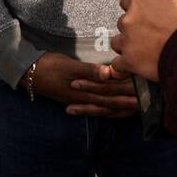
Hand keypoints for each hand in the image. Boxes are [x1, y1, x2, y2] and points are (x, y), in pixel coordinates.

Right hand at [23, 51, 138, 116]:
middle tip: (147, 102)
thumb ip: (89, 70)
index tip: (144, 90)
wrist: (29, 74)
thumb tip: (108, 73)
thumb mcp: (68, 66)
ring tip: (134, 108)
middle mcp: (85, 98)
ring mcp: (80, 100)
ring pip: (104, 106)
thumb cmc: (49, 66)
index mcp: (86, 90)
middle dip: (129, 101)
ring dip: (120, 106)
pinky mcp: (76, 98)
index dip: (128, 92)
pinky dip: (107, 109)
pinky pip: (95, 107)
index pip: (112, 92)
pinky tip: (113, 110)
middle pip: (111, 101)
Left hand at [111, 0, 176, 81]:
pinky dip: (125, 65)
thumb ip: (156, 0)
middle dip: (132, 30)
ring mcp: (127, 41)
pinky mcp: (128, 60)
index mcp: (139, 3)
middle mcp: (129, 20)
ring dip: (127, 46)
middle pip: (122, 23)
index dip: (133, 9)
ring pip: (117, 43)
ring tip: (142, 51)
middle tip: (147, 36)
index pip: (125, 1)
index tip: (138, 15)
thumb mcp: (174, 5)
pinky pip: (118, 63)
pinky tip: (134, 65)